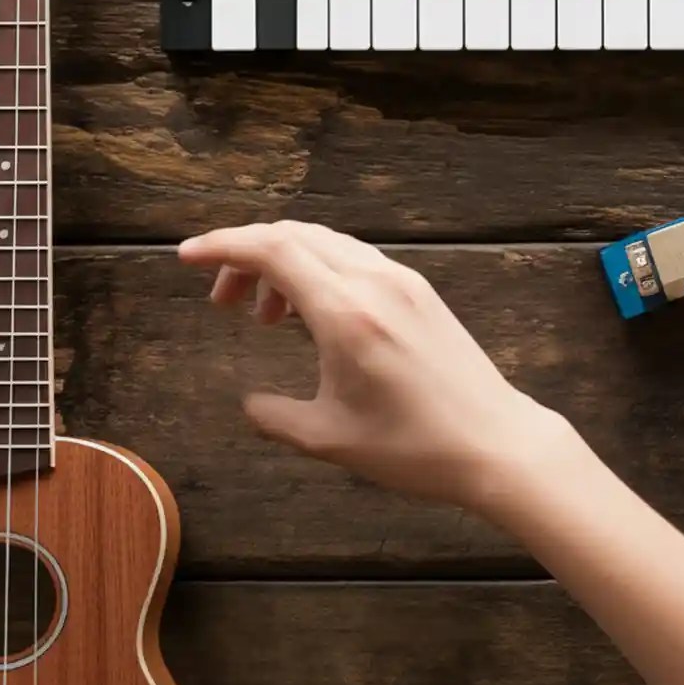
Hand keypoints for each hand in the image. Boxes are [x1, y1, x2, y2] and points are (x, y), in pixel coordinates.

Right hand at [177, 220, 569, 509]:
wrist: (496, 444)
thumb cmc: (417, 448)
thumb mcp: (330, 439)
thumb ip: (275, 416)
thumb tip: (250, 403)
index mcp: (347, 313)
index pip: (272, 249)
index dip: (222, 247)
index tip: (186, 258)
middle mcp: (375, 282)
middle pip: (295, 236)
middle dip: (246, 257)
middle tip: (221, 301)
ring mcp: (403, 283)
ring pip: (326, 246)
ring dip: (284, 266)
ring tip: (264, 318)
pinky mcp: (421, 294)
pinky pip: (356, 261)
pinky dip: (320, 273)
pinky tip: (310, 316)